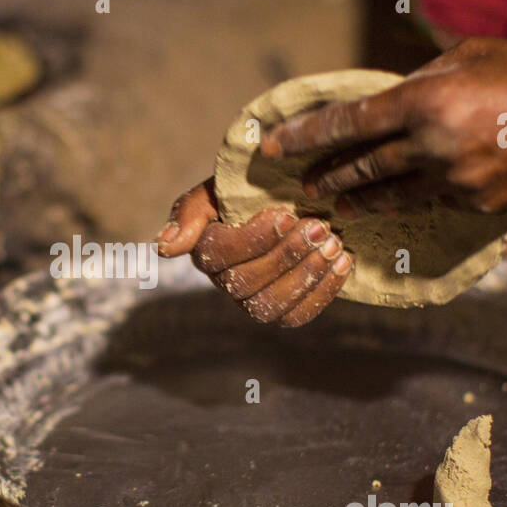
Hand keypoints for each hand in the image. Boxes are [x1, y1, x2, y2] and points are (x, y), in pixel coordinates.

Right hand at [154, 179, 351, 326]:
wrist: (277, 203)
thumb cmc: (243, 193)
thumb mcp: (214, 191)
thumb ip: (189, 214)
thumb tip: (163, 247)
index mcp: (203, 251)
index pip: (220, 255)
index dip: (253, 240)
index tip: (284, 214)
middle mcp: (222, 284)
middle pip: (247, 283)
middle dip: (286, 255)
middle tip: (319, 226)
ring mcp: (250, 302)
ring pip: (272, 304)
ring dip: (306, 276)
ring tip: (333, 245)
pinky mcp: (280, 312)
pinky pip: (297, 316)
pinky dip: (323, 292)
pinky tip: (343, 263)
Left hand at [260, 38, 506, 215]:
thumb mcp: (472, 55)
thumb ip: (423, 77)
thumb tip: (387, 99)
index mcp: (426, 99)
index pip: (348, 123)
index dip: (304, 137)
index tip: (272, 147)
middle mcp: (432, 145)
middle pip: (361, 166)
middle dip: (326, 175)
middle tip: (302, 184)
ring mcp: (453, 181)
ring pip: (389, 193)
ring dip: (357, 200)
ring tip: (334, 205)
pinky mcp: (474, 206)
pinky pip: (428, 202)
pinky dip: (405, 200)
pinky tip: (389, 203)